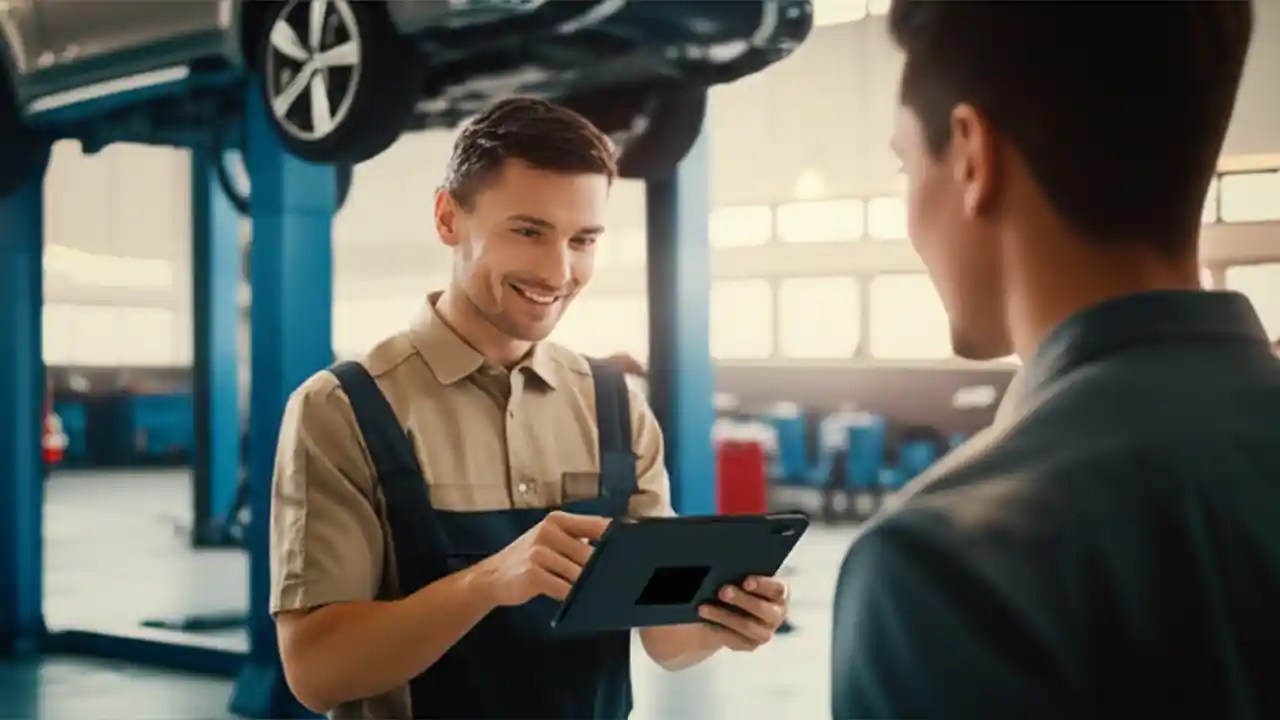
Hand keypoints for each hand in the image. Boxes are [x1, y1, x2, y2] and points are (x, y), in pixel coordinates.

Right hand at [470, 510, 608, 607]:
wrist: (493, 577)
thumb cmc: (529, 559)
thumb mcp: (551, 540)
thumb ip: (578, 539)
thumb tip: (614, 549)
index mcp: (557, 520)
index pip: (598, 525)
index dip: (618, 539)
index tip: (634, 551)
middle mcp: (548, 531)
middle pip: (590, 553)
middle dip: (603, 570)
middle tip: (616, 582)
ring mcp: (539, 551)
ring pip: (579, 573)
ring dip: (588, 586)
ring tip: (596, 593)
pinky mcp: (532, 573)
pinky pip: (563, 588)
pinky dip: (573, 597)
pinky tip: (575, 601)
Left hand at [697, 575, 789, 651]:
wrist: (729, 608)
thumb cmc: (737, 582)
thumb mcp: (740, 575)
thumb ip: (739, 571)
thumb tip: (724, 569)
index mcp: (780, 592)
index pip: (777, 588)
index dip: (762, 585)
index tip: (746, 581)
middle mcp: (777, 614)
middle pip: (762, 609)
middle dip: (741, 599)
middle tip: (722, 591)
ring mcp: (765, 632)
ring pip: (746, 626)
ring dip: (723, 616)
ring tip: (703, 608)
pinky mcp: (750, 644)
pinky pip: (734, 640)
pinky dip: (717, 630)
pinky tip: (703, 622)